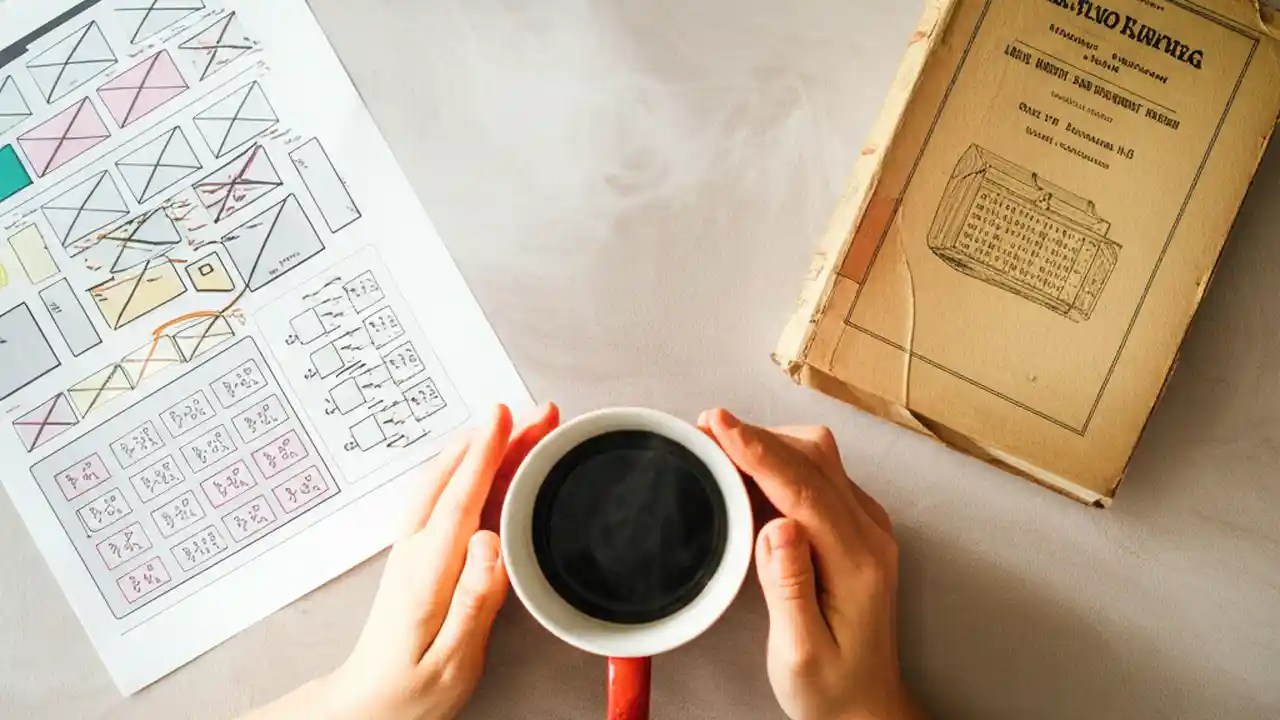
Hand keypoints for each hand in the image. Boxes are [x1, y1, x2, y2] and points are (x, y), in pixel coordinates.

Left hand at [242, 403, 559, 719]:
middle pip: (456, 478)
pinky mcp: (417, 555)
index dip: (485, 453)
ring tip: (518, 428)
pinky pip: (443, 496)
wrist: (366, 706)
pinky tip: (484, 464)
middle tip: (535, 414)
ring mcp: (413, 549)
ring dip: (481, 449)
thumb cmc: (410, 691)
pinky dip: (468, 470)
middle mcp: (416, 551)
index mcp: (429, 572)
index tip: (504, 417)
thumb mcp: (451, 660)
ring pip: (446, 482)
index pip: (461, 498)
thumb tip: (491, 545)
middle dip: (495, 439)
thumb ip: (474, 601)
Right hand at [702, 409, 923, 719]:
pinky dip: (779, 462)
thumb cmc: (830, 688)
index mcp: (857, 563)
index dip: (758, 450)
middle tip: (704, 428)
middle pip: (815, 457)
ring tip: (718, 444)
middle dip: (758, 436)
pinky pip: (817, 475)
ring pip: (818, 458)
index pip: (804, 488)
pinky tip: (746, 471)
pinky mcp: (852, 528)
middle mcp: (869, 534)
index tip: (719, 423)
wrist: (867, 706)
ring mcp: (865, 527)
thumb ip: (788, 587)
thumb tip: (777, 524)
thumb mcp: (800, 652)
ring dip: (769, 444)